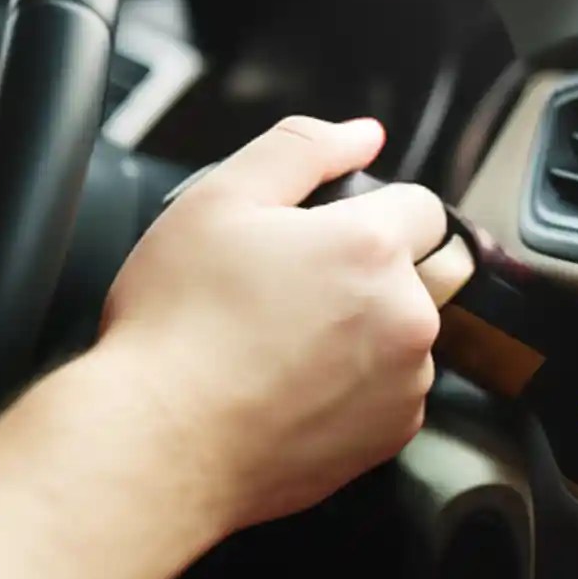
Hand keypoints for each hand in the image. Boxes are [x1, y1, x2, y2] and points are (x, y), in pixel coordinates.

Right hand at [102, 116, 467, 530]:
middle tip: (280, 294)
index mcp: (370, 248)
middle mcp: (404, 317)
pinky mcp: (388, 437)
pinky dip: (350, 387)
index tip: (320, 238)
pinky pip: (387, 392)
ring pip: (397, 334)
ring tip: (275, 347)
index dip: (366, 212)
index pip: (418, 206)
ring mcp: (402, 384)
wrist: (159, 444)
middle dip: (359, 273)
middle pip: (408, 271)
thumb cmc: (177, 329)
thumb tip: (362, 135)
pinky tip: (287, 386)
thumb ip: (300, 148)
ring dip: (357, 332)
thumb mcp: (219, 200)